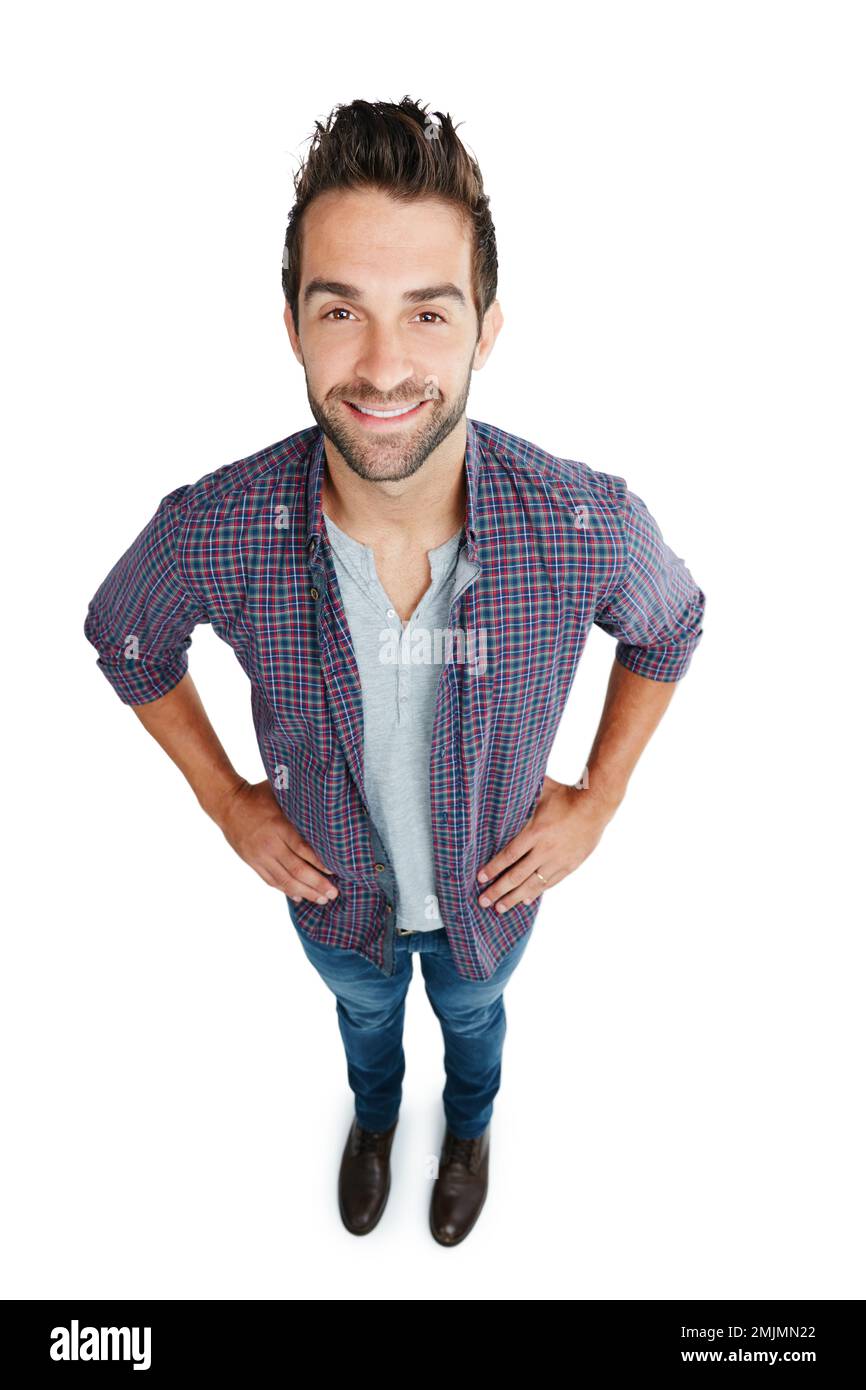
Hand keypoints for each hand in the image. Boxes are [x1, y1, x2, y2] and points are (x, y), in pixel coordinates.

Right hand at [215, 778, 338, 904]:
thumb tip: (326, 809)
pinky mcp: (252, 862)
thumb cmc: (258, 795)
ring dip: (305, 892)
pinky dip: (286, 890)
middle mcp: (270, 845)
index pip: (303, 850)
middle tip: (333, 893)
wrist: (228, 804)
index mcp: (279, 827)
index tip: (336, 872)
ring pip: (284, 880)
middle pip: (297, 870)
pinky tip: (299, 896)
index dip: (320, 863)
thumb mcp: (280, 795)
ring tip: (322, 899)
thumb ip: (299, 806)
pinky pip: (271, 881)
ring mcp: (259, 856)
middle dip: (317, 884)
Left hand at [475, 774, 618, 912]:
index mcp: (536, 832)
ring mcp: (558, 860)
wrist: (596, 806)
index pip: (509, 855)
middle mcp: (546, 850)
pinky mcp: (570, 865)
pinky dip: (536, 892)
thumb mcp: (541, 790)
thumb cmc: (566, 795)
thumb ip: (521, 794)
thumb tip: (499, 784)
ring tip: (500, 908)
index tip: (480, 877)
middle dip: (498, 889)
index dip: (493, 868)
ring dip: (514, 898)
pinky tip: (526, 900)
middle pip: (517, 875)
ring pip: (532, 884)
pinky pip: (550, 882)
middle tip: (483, 901)